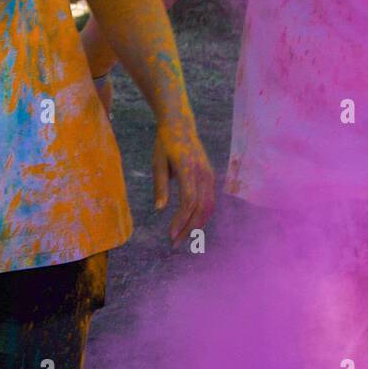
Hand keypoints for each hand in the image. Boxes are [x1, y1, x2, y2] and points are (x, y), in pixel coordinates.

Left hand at [152, 123, 214, 247]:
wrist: (181, 125)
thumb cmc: (165, 144)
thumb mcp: (158, 163)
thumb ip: (160, 186)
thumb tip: (159, 209)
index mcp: (188, 169)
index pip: (189, 201)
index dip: (181, 220)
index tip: (170, 235)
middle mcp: (202, 173)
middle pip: (201, 207)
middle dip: (189, 228)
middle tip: (175, 242)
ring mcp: (209, 174)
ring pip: (209, 206)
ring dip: (197, 224)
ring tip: (182, 236)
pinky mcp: (210, 176)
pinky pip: (210, 200)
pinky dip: (202, 215)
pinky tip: (190, 223)